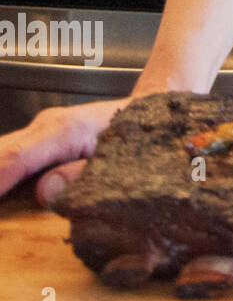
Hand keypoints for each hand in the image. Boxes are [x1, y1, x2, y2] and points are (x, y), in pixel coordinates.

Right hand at [0, 99, 127, 206]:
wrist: (150, 106)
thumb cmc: (135, 135)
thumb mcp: (116, 160)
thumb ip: (80, 176)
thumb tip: (42, 193)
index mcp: (65, 131)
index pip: (15, 158)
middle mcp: (46, 126)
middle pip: (0, 152)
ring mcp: (41, 129)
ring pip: (1, 150)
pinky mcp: (40, 136)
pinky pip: (10, 152)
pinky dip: (1, 168)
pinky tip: (3, 188)